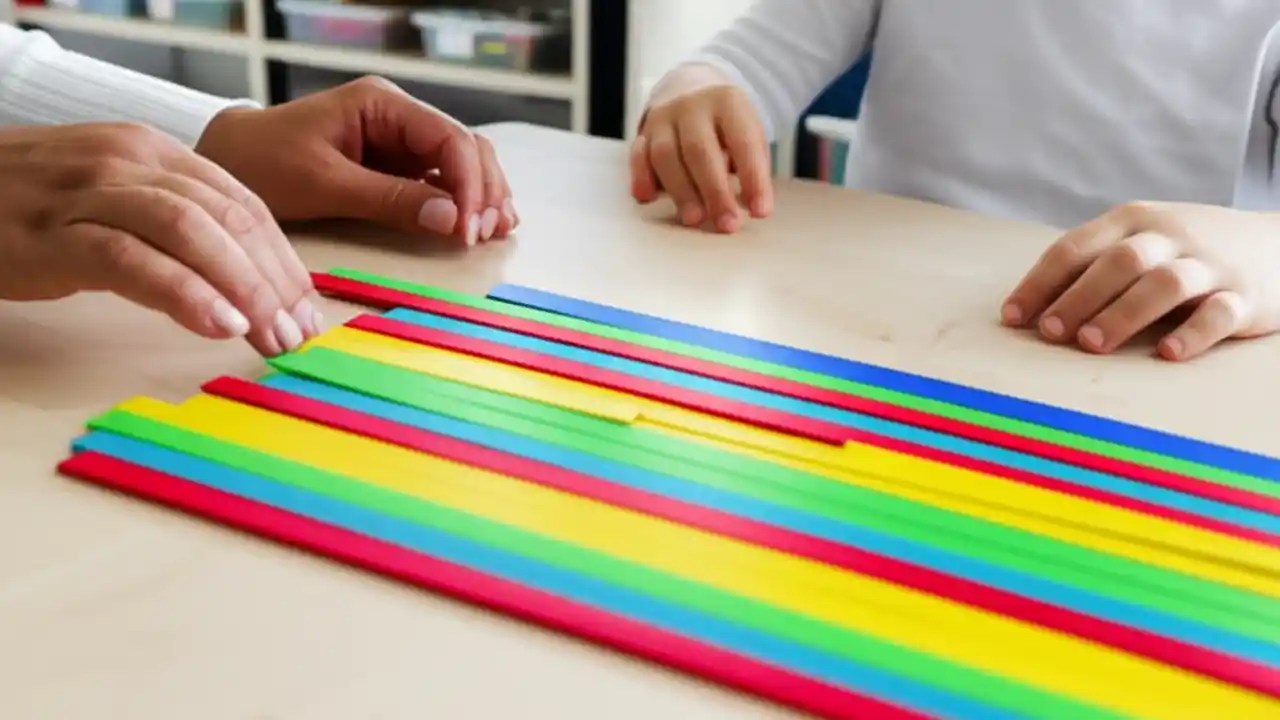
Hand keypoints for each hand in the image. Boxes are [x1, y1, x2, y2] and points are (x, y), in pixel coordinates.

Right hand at [0, 123, 320, 355]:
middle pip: (228, 217)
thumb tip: (249, 277)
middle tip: (299, 334)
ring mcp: (89, 193)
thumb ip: (177, 221)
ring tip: (271, 334)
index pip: (244, 203)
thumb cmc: (34, 205)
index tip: (308, 308)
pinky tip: (220, 323)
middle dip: (275, 280)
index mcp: (153, 150)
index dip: (284, 260)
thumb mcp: (115, 195)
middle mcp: (128, 161)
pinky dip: (185, 293)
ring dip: (243, 287)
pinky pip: (133, 260)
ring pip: (191, 231)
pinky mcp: (53, 234)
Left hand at [197, 76, 515, 245]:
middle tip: (486, 234)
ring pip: (461, 165)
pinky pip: (441, 183)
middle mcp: (398, 117)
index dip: (469, 184)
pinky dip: (463, 204)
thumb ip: (390, 199)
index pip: (449, 138)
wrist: (226, 162)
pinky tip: (477, 226)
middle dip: (484, 190)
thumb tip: (452, 220)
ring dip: (481, 197)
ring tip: (493, 233)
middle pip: (466, 148)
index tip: (468, 228)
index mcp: (381, 104)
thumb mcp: (325, 184)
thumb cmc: (263, 162)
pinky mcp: (394, 168)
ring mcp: (399, 143)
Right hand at [631, 63, 772, 233]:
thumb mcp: (747, 132)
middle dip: (714, 191)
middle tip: (727, 224)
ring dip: (680, 191)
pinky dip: (642, 178)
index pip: (743, 142)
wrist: (689, 87)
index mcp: (728, 102)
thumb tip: (747, 205)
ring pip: (666, 155)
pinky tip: (648, 199)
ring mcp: (663, 118)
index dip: (753, 179)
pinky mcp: (643, 133)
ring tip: (694, 220)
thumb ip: (749, 164)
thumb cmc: (726, 124)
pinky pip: (638, 156)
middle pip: (700, 150)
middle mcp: (692, 106)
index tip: (760, 211)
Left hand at [1001, 202, 1279, 360]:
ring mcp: (1211, 264)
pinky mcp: (1248, 296)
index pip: (1076, 248)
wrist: (1277, 242)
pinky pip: (1219, 313)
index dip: (1041, 283)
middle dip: (1079, 298)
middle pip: (1119, 263)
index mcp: (1132, 221)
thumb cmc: (1186, 250)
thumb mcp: (1140, 242)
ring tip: (1092, 345)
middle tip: (1051, 333)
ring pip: (1165, 284)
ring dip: (1124, 314)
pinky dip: (1193, 333)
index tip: (1012, 317)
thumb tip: (1032, 313)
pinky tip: (1168, 354)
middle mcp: (1170, 236)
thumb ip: (1093, 267)